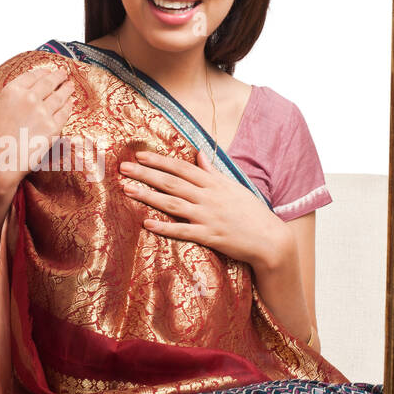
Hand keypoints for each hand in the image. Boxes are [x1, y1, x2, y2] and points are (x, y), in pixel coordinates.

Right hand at [0, 63, 75, 198]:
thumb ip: (14, 99)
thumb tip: (30, 93)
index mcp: (12, 91)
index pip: (32, 75)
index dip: (43, 72)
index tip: (48, 71)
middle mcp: (28, 98)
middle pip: (48, 82)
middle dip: (58, 76)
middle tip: (63, 73)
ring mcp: (43, 112)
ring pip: (59, 96)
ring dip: (66, 89)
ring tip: (70, 85)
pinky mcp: (53, 127)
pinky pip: (64, 113)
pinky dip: (68, 106)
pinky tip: (70, 103)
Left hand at [118, 148, 288, 269]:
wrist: (270, 239)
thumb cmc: (251, 212)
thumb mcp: (233, 186)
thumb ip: (212, 171)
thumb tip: (199, 153)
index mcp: (213, 183)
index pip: (182, 168)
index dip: (159, 160)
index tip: (140, 155)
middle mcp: (208, 197)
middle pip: (171, 182)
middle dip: (146, 173)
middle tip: (123, 168)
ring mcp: (208, 216)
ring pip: (173, 204)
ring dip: (148, 196)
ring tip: (127, 190)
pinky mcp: (210, 236)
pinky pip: (183, 231)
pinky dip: (164, 227)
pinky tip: (147, 223)